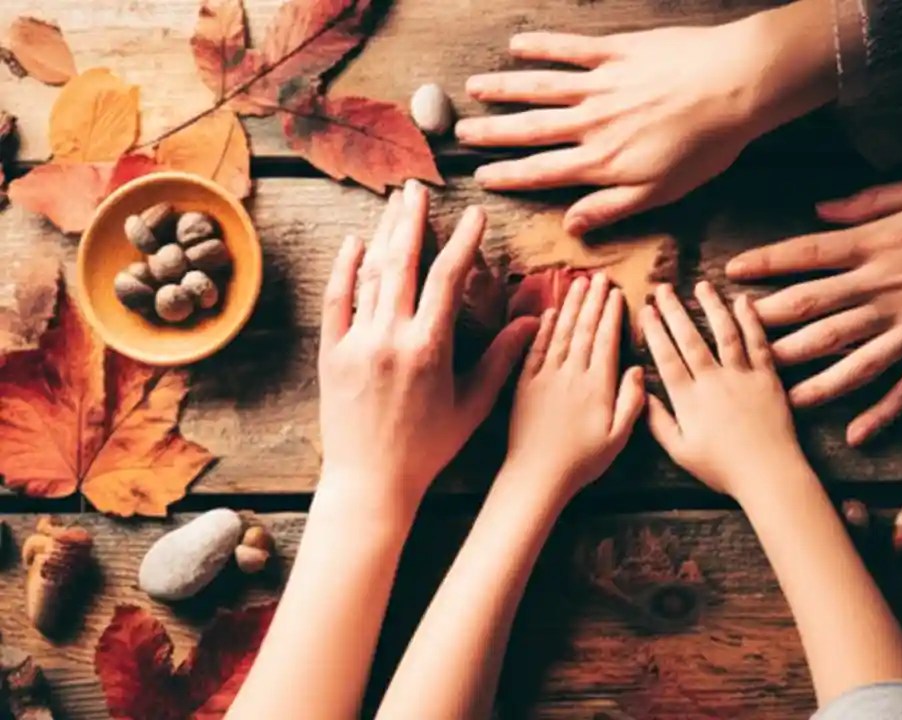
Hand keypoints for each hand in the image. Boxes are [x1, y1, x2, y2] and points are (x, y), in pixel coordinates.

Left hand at [318, 183, 538, 513]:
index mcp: (430, 348)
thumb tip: (532, 321)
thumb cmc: (428, 449)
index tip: (474, 215)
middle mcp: (390, 338)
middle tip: (418, 188)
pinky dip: (345, 269)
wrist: (371, 481)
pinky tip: (355, 243)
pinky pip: (336, 301)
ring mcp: (356, 343)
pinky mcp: (331, 354)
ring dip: (384, 235)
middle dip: (413, 221)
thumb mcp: (473, 406)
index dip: (464, 241)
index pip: (449, 278)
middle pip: (404, 263)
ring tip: (394, 204)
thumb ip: (502, 359)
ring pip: (371, 275)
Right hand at [456, 0, 834, 234]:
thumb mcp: (660, 193)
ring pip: (541, 87)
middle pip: (532, 128)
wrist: (734, 87)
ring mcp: (601, 84)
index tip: (482, 176)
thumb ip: (611, 208)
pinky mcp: (617, 52)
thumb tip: (571, 227)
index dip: (510, 175)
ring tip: (474, 89)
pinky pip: (570, 49)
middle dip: (493, 132)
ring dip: (505, 89)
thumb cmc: (704, 147)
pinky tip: (517, 45)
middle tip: (461, 133)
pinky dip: (541, 46)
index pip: (544, 171)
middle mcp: (592, 122)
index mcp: (602, 161)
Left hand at [504, 272, 645, 496]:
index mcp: (597, 385)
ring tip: (579, 283)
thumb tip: (637, 368)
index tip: (617, 292)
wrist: (537, 475)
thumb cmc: (582, 462)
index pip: (606, 339)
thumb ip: (631, 401)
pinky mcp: (524, 385)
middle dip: (593, 300)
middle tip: (600, 277)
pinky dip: (544, 328)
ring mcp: (545, 377)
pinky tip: (550, 312)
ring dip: (571, 306)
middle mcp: (571, 374)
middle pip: (584, 329)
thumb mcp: (618, 438)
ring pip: (562, 333)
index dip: (612, 313)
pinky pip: (536, 349)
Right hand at [641, 282, 806, 496]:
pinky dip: (750, 320)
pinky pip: (758, 343)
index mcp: (689, 400)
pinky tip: (743, 301)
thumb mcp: (680, 452)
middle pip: (689, 339)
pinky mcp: (767, 377)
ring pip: (724, 333)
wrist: (768, 473)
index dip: (654, 331)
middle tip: (663, 288)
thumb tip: (641, 392)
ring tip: (701, 285)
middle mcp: (713, 381)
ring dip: (711, 307)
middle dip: (674, 311)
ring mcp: (742, 376)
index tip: (645, 310)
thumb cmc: (722, 469)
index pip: (666, 357)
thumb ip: (658, 421)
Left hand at [726, 170, 901, 444]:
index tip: (731, 274)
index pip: (808, 254)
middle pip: (816, 312)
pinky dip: (882, 414)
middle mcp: (889, 288)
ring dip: (810, 380)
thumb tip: (822, 209)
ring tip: (775, 397)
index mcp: (881, 243)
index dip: (766, 264)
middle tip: (732, 344)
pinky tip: (857, 434)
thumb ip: (870, 202)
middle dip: (770, 328)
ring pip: (851, 360)